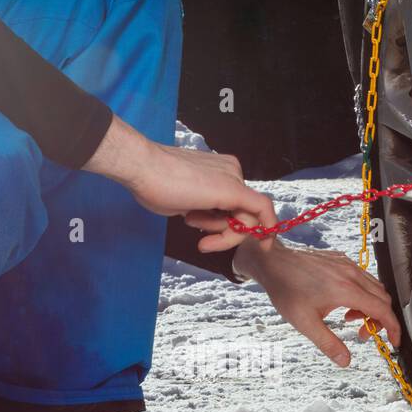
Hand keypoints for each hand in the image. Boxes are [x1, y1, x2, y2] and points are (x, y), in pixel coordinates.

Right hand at [84, 115, 276, 250]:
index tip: (222, 240)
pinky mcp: (234, 189)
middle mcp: (231, 171)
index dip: (231, 226)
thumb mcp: (184, 202)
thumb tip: (203, 218)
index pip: (233, 205)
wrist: (143, 167)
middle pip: (240, 212)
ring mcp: (233, 178)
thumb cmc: (154, 183)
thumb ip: (200, 209)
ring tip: (192, 223)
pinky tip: (265, 242)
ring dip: (223, 234)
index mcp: (219, 171)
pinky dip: (268, 227)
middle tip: (203, 244)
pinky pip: (262, 209)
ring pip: (245, 217)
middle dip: (225, 234)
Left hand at [235, 239, 401, 366]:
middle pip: (383, 299)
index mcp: (346, 290)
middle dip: (380, 320)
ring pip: (374, 287)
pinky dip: (362, 294)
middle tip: (362, 334)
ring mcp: (347, 265)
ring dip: (370, 307)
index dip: (392, 328)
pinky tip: (343, 304)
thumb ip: (328, 343)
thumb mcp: (305, 323)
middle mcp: (351, 274)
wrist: (273, 262)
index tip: (394, 341)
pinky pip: (362, 278)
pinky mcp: (341, 260)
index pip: (382, 310)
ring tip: (350, 320)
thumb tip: (346, 361)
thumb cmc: (286, 290)